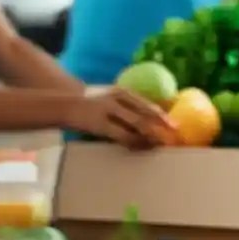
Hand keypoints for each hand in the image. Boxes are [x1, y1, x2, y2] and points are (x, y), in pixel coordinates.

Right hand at [64, 88, 178, 147]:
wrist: (64, 105)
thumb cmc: (91, 105)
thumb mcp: (110, 99)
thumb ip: (127, 107)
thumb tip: (150, 118)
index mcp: (121, 92)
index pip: (146, 104)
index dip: (162, 115)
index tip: (175, 125)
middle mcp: (117, 99)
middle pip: (145, 114)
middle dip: (161, 127)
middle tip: (172, 137)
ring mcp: (109, 111)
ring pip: (137, 125)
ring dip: (150, 136)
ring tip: (159, 144)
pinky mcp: (101, 124)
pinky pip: (122, 136)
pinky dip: (134, 142)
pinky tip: (140, 147)